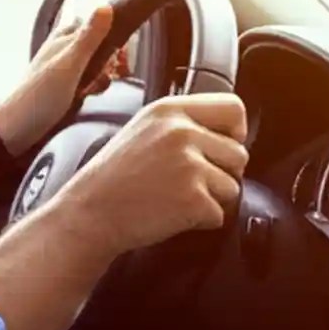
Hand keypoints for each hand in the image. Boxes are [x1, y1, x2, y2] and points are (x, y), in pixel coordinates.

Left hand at [0, 6, 115, 154]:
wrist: (17, 128)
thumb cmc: (41, 95)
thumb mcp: (70, 64)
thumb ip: (88, 38)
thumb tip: (106, 6)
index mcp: (62, 39)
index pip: (91, 21)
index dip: (109, 28)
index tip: (123, 42)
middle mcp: (62, 50)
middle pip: (96, 43)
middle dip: (109, 55)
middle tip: (113, 70)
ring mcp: (63, 70)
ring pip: (93, 63)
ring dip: (102, 73)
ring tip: (97, 85)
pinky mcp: (63, 89)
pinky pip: (86, 81)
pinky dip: (93, 86)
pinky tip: (90, 95)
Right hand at [54, 93, 249, 255]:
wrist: (90, 213)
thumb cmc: (113, 177)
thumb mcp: (142, 129)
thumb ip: (181, 123)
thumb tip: (225, 131)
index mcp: (169, 111)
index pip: (233, 108)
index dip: (234, 131)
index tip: (222, 146)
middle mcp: (182, 133)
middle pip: (238, 153)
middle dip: (221, 173)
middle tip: (187, 182)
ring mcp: (189, 166)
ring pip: (232, 186)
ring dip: (211, 198)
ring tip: (175, 197)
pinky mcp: (193, 199)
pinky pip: (219, 214)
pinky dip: (200, 221)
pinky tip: (171, 213)